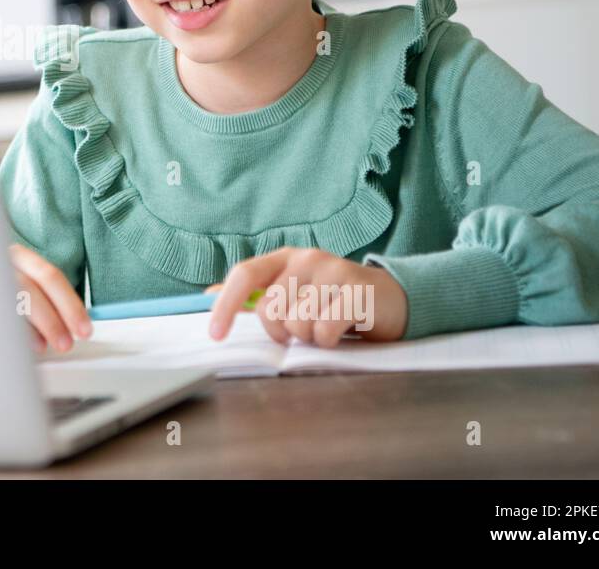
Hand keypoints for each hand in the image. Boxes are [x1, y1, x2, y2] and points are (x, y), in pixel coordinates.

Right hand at [10, 243, 91, 353]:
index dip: (70, 305)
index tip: (85, 330)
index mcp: (17, 255)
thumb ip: (45, 297)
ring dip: (30, 330)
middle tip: (66, 344)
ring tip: (43, 347)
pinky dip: (7, 333)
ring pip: (7, 303)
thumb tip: (75, 325)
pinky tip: (15, 344)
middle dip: (52, 321)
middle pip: (29, 290)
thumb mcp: (21, 282)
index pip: (49, 276)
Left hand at [206, 246, 407, 347]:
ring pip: (297, 322)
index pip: (244, 274)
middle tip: (300, 329)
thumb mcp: (293, 289)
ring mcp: (333, 271)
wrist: (389, 298)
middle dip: (281, 331)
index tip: (214, 334)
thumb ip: (255, 293)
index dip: (225, 305)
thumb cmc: (333, 298)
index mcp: (285, 257)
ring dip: (308, 336)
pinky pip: (324, 330)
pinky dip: (328, 341)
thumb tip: (209, 295)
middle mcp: (307, 258)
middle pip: (271, 308)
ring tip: (324, 326)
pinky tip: (340, 331)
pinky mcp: (357, 291)